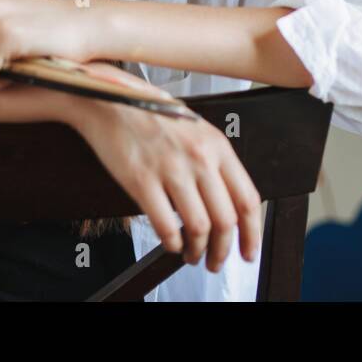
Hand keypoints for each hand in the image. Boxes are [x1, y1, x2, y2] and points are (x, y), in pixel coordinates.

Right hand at [66, 98, 262, 271]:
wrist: (110, 99)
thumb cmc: (151, 113)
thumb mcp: (196, 130)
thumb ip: (215, 161)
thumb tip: (229, 200)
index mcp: (217, 146)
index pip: (247, 199)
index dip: (251, 233)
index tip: (248, 250)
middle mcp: (199, 158)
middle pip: (226, 219)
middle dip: (223, 250)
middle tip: (216, 261)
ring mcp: (171, 169)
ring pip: (199, 227)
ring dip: (198, 250)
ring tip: (192, 254)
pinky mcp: (142, 180)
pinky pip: (164, 224)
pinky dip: (171, 242)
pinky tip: (170, 242)